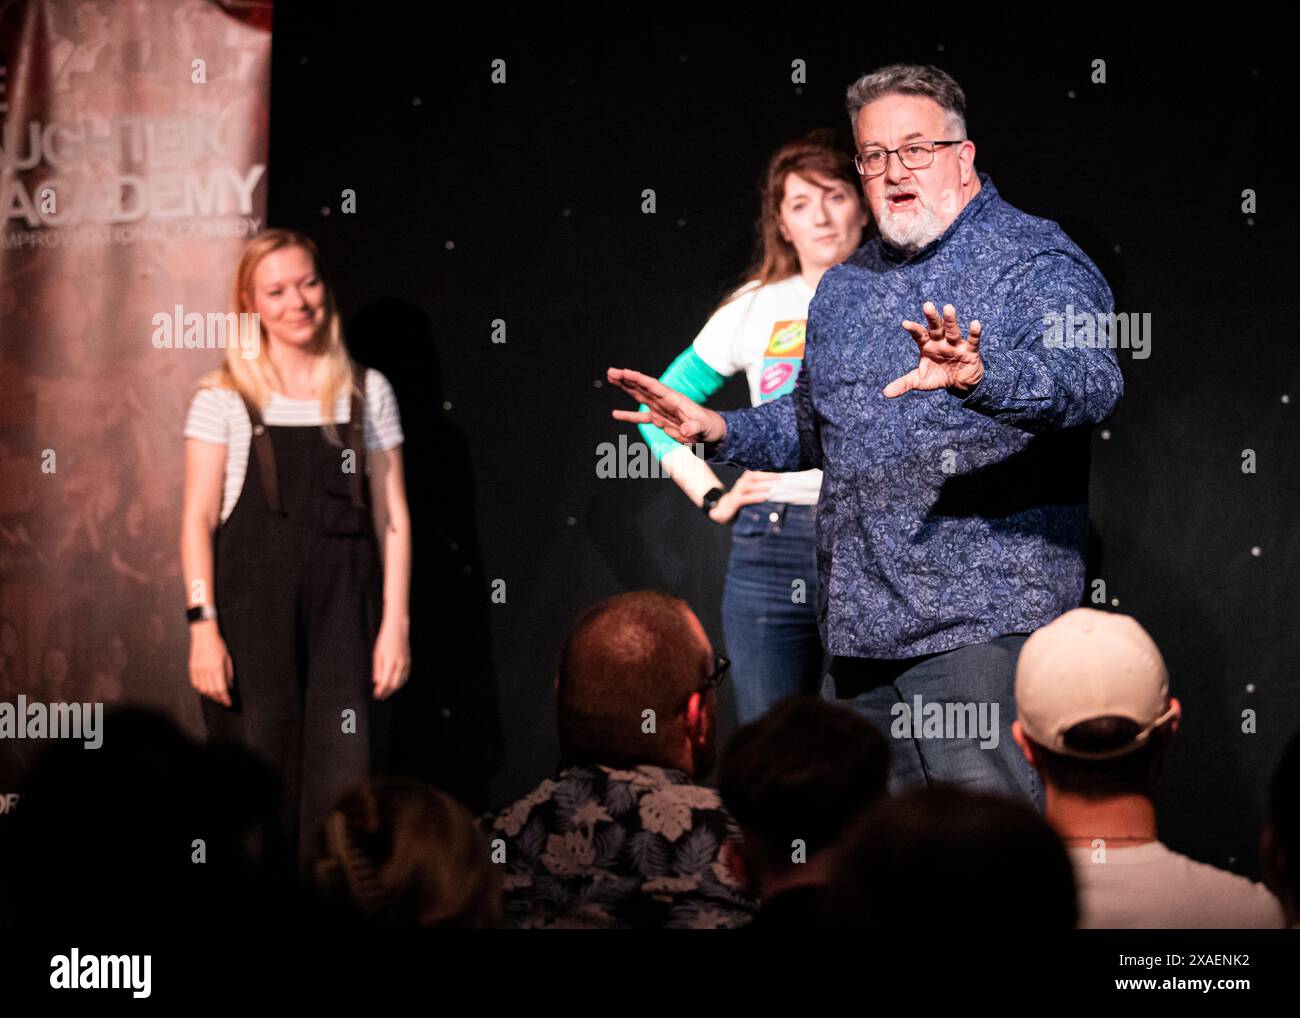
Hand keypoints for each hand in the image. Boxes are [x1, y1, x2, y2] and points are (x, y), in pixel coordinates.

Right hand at [189, 620, 232, 706]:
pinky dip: (201, 689)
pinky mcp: (192, 669)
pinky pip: (195, 684)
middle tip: (223, 701)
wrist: (204, 635)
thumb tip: (230, 685)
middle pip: (212, 691)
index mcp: (217, 668)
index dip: (225, 698)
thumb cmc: (217, 645)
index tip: (228, 703)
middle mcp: (206, 671)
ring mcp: (197, 670)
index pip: (221, 689)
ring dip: (210, 695)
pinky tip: (205, 689)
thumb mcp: (227, 659)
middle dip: (218, 699)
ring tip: (215, 696)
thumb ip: (229, 673)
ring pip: (202, 689)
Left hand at [372, 617, 410, 699]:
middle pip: (394, 684)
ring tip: (386, 693)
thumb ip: (377, 668)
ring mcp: (406, 663)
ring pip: (401, 682)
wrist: (398, 629)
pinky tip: (394, 685)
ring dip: (393, 689)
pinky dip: (400, 683)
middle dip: (387, 692)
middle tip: (380, 696)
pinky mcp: (409, 662)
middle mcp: (400, 663)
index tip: (376, 695)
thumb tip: (376, 682)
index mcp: (390, 661)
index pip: (386, 681)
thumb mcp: (377, 653)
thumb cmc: (385, 640)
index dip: (381, 690)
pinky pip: (405, 676)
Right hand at [607, 367, 726, 443]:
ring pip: (639, 395)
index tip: (625, 373)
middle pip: (643, 387)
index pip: (653, 386)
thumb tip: (686, 430)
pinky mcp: (659, 420)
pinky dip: (629, 415)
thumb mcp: (704, 427)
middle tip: (611, 372)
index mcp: (674, 399)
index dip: (638, 379)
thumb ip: (694, 427)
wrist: (710, 433)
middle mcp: (665, 401)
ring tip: (611, 378)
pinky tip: (616, 414)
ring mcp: (661, 409)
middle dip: (627, 379)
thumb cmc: (709, 427)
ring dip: (625, 388)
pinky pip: (641, 417)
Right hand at [708, 471, 778, 522]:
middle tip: (781, 480)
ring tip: (773, 488)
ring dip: (762, 486)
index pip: (759, 474)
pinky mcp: (734, 501)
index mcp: (746, 480)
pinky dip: (755, 497)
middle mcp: (742, 483)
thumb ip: (762, 492)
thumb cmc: (741, 503)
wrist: (722, 510)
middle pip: (755, 476)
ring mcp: (737, 491)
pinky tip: (763, 498)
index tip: (782, 475)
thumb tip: (780, 493)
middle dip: (768, 477)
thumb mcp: (751, 495)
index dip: (769, 474)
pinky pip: (745, 498)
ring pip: (750, 485)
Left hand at [884, 301, 983, 397]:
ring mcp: (955, 344)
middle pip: (936, 327)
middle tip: (927, 305)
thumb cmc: (938, 377)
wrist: (960, 384)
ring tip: (948, 308)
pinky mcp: (970, 350)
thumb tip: (885, 393)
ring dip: (950, 321)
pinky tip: (975, 323)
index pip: (919, 334)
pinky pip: (972, 341)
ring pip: (953, 331)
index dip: (913, 329)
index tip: (904, 323)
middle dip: (932, 317)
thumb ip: (903, 384)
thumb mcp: (920, 381)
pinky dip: (974, 333)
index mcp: (927, 345)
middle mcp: (941, 341)